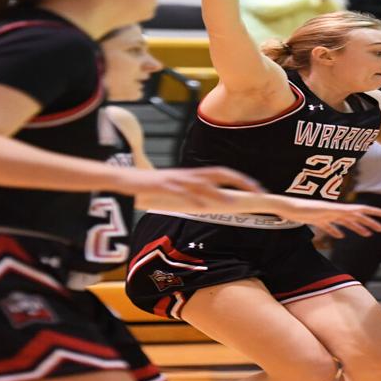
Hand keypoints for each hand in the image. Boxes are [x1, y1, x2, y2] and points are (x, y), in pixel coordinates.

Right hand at [122, 166, 264, 209]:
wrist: (122, 178)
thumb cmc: (150, 187)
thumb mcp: (175, 190)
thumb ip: (191, 194)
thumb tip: (207, 204)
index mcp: (191, 175)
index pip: (221, 173)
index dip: (240, 179)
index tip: (258, 187)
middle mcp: (186, 174)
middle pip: (218, 173)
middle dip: (239, 181)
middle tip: (257, 190)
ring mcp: (174, 179)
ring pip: (200, 183)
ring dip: (218, 192)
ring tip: (232, 201)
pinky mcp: (160, 186)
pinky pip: (178, 191)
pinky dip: (190, 198)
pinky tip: (200, 206)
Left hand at [285, 201, 380, 238]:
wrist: (284, 207)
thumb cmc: (299, 207)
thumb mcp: (318, 210)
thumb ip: (333, 212)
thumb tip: (346, 212)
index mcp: (337, 209)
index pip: (360, 210)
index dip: (374, 212)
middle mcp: (334, 211)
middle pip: (356, 217)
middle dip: (370, 223)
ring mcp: (327, 215)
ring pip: (346, 222)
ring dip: (357, 228)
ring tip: (367, 235)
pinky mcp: (318, 220)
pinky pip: (331, 226)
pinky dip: (337, 231)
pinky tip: (340, 237)